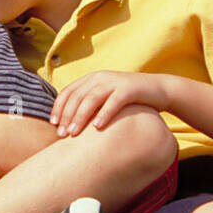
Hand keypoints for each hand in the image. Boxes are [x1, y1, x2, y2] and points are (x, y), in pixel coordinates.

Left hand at [51, 71, 169, 136]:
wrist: (159, 90)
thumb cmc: (128, 99)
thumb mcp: (105, 98)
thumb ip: (89, 105)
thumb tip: (68, 123)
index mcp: (91, 79)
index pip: (68, 92)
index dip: (58, 107)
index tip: (53, 124)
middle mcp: (100, 78)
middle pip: (77, 97)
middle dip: (67, 116)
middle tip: (61, 134)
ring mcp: (114, 82)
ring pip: (91, 99)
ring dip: (80, 117)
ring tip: (74, 134)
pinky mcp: (130, 89)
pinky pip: (114, 102)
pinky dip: (104, 114)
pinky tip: (97, 127)